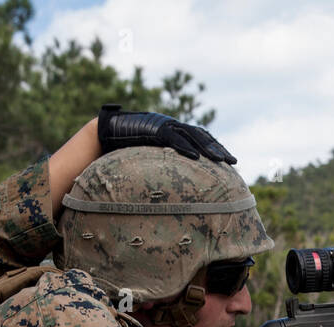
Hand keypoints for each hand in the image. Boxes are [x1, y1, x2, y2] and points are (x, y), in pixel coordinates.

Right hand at [97, 104, 236, 163]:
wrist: (100, 137)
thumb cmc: (122, 155)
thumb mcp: (148, 164)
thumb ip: (162, 172)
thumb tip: (172, 195)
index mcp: (172, 132)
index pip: (199, 139)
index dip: (214, 149)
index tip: (229, 163)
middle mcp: (170, 126)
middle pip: (200, 136)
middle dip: (217, 149)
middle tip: (233, 162)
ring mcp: (162, 125)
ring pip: (191, 135)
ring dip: (208, 148)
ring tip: (221, 161)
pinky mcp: (152, 128)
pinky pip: (171, 137)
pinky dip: (184, 147)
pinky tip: (196, 158)